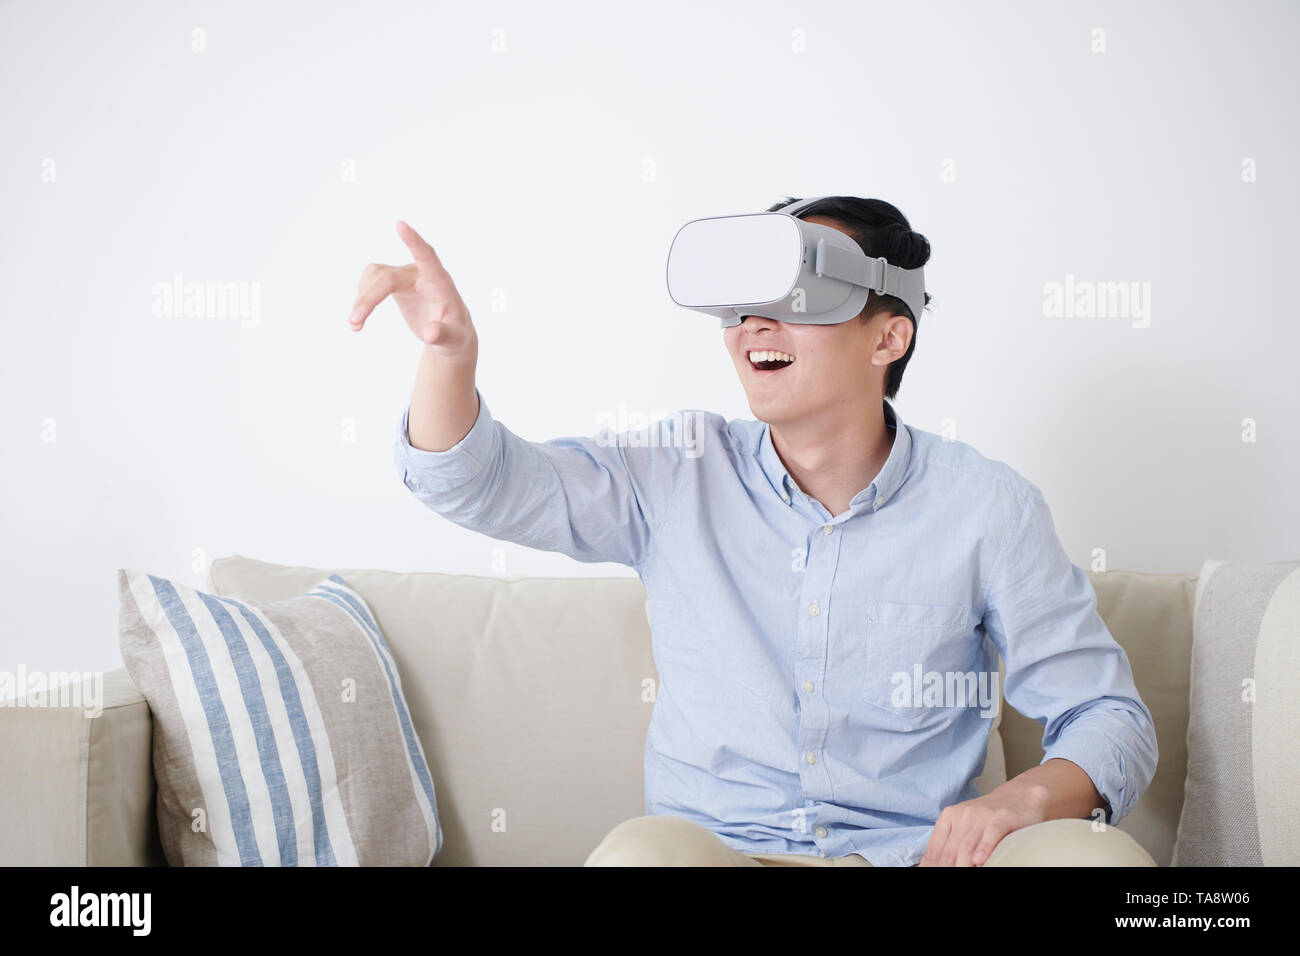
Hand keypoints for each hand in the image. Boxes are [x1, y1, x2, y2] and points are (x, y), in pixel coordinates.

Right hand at [348, 220, 477, 359]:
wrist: (448, 332)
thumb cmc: (455, 334)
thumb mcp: (454, 340)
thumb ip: (444, 336)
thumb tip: (431, 334)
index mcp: (440, 283)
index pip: (427, 257)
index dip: (414, 242)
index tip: (400, 224)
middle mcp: (421, 274)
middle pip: (388, 277)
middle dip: (369, 298)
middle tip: (354, 323)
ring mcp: (406, 275)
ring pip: (375, 276)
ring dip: (362, 298)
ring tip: (355, 325)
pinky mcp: (394, 280)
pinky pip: (370, 280)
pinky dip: (361, 297)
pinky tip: (360, 317)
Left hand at [917, 782, 1048, 866]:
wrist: (1019, 796)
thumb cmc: (988, 816)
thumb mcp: (963, 825)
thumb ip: (948, 843)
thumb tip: (929, 862)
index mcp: (949, 817)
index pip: (935, 848)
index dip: (931, 865)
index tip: (930, 874)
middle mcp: (963, 815)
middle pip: (950, 850)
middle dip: (946, 868)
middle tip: (945, 878)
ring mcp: (982, 816)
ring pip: (968, 846)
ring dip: (963, 864)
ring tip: (961, 874)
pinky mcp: (1001, 819)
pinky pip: (991, 834)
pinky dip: (984, 848)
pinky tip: (980, 861)